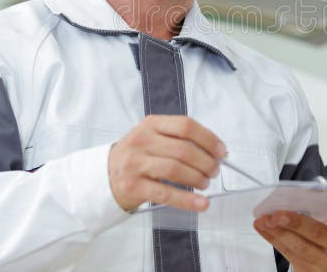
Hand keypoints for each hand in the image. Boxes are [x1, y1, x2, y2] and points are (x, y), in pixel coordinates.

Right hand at [107, 115, 224, 211]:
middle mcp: (142, 140)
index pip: (186, 126)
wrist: (104, 175)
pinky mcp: (133, 186)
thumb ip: (179, 139)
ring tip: (205, 184)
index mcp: (151, 124)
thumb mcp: (153, 137)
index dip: (208, 139)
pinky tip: (201, 203)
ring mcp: (135, 163)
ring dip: (198, 178)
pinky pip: (166, 193)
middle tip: (214, 171)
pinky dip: (187, 200)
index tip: (222, 152)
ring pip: (176, 169)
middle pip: (183, 149)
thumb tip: (216, 151)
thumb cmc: (137, 155)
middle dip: (206, 162)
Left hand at [253, 207, 326, 271]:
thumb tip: (304, 192)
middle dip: (295, 223)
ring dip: (279, 231)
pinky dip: (274, 238)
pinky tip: (264, 228)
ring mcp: (325, 263)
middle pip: (318, 234)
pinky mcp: (308, 270)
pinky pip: (288, 254)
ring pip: (299, 246)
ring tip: (266, 219)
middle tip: (278, 214)